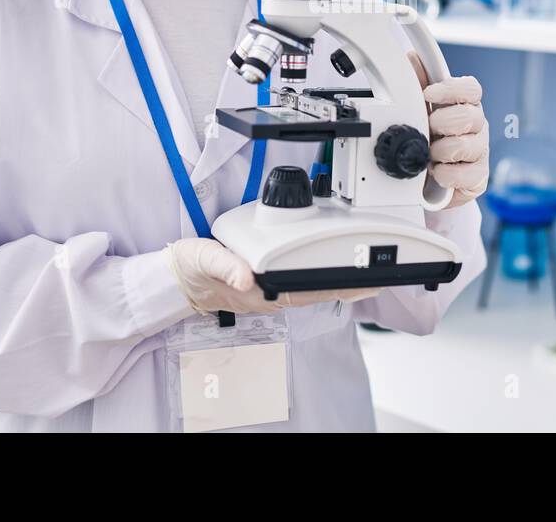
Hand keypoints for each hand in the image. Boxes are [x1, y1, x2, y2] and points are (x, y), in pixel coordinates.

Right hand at [165, 238, 380, 314]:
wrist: (177, 278)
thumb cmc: (192, 268)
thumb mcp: (206, 259)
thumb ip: (226, 266)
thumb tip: (246, 277)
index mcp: (260, 291)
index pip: (307, 290)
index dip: (337, 286)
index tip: (362, 282)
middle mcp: (268, 295)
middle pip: (316, 292)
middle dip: (347, 286)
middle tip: (378, 279)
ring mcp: (268, 291)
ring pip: (310, 289)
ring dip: (336, 283)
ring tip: (363, 276)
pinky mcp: (265, 283)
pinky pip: (298, 284)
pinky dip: (319, 279)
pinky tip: (330, 273)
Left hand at [408, 53, 488, 206]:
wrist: (428, 177)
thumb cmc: (429, 138)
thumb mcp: (419, 109)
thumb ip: (417, 82)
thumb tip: (411, 59)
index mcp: (465, 105)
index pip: (471, 89)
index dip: (451, 89)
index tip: (430, 93)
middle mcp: (476, 126)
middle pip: (471, 116)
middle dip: (443, 122)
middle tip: (429, 128)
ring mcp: (479, 151)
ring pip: (468, 146)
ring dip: (442, 150)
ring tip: (429, 153)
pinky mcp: (478, 177)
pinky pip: (468, 175)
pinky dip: (447, 174)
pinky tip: (437, 171)